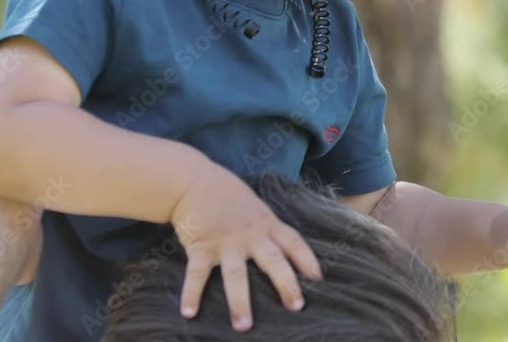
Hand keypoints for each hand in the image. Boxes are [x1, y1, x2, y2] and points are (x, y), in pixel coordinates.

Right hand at [170, 164, 322, 331]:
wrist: (192, 181)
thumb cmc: (226, 193)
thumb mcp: (254, 205)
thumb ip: (266, 226)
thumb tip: (280, 247)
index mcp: (266, 223)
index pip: (293, 242)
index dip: (307, 259)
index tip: (318, 278)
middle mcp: (250, 234)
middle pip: (273, 261)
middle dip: (286, 284)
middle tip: (296, 306)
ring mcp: (226, 242)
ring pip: (236, 275)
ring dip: (239, 302)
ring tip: (243, 326)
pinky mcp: (201, 247)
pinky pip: (197, 274)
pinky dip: (192, 293)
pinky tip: (189, 312)